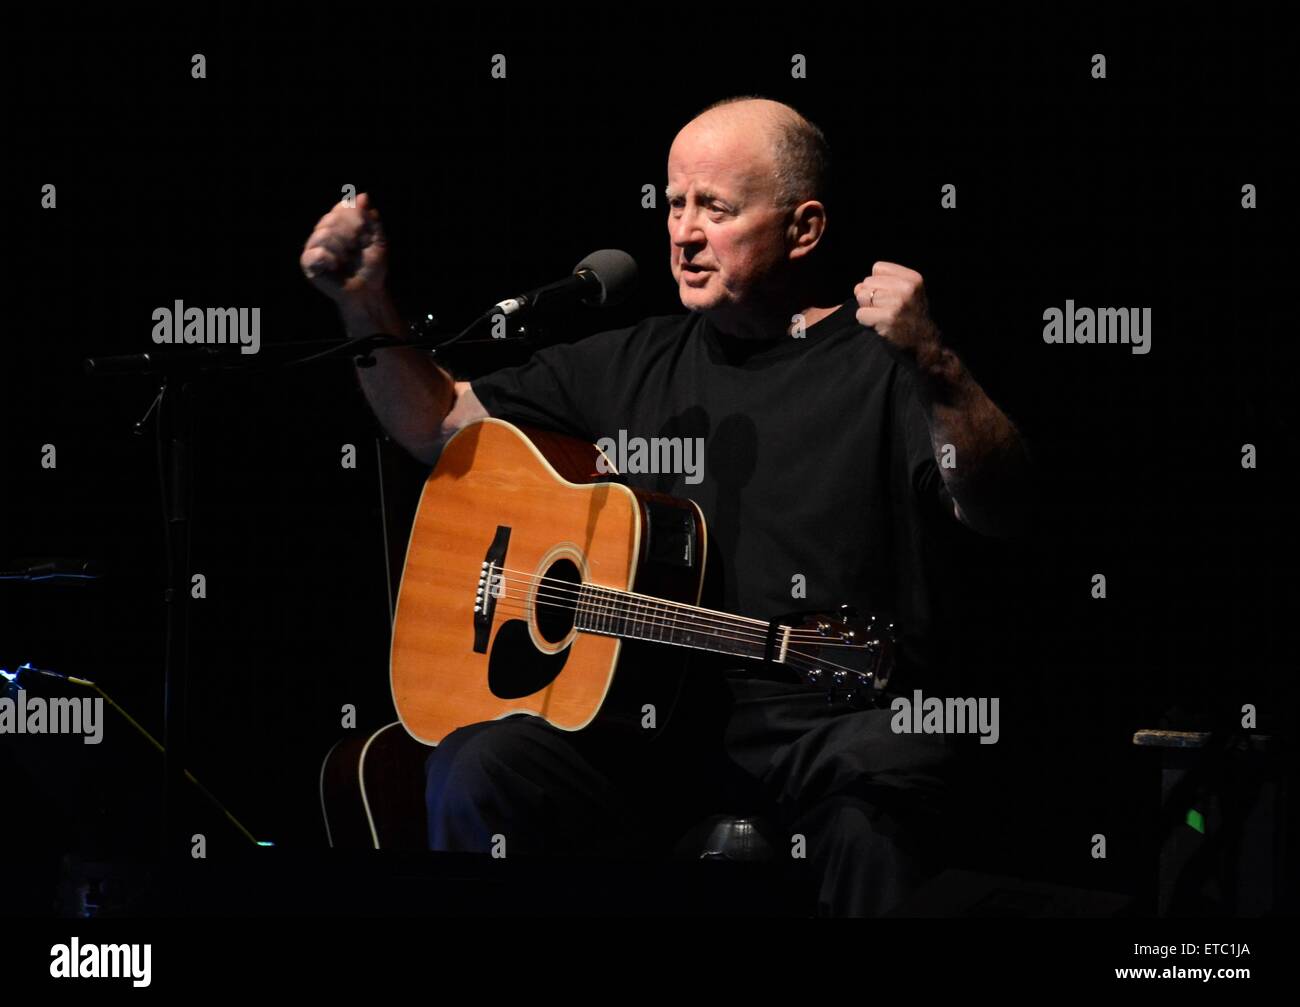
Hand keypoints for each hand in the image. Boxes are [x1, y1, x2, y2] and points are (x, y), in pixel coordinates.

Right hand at [300, 192, 388, 307]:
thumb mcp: (378, 240)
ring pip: (323, 233)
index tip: (364, 231)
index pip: (342, 207)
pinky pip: (315, 252)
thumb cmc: (371, 267)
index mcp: (340, 225)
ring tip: (347, 258)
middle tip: (357, 247)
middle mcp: (324, 232)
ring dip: (340, 247)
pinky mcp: (308, 264)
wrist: (368, 291)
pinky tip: (335, 265)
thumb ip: (371, 219)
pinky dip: (329, 258)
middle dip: (349, 233)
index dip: (354, 216)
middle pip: (331, 218)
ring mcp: (314, 247)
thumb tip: (364, 195)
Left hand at [854, 261, 941, 367]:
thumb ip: (886, 282)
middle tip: (884, 309)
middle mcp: (907, 288)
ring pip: (861, 297)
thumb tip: (857, 287)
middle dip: (870, 296)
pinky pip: (860, 314)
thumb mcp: (909, 292)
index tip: (887, 295)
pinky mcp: (888, 318)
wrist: (924, 345)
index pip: (877, 268)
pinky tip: (878, 325)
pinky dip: (865, 320)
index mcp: (912, 278)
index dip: (877, 283)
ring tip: (882, 317)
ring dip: (867, 309)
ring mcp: (898, 303)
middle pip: (867, 282)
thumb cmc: (910, 317)